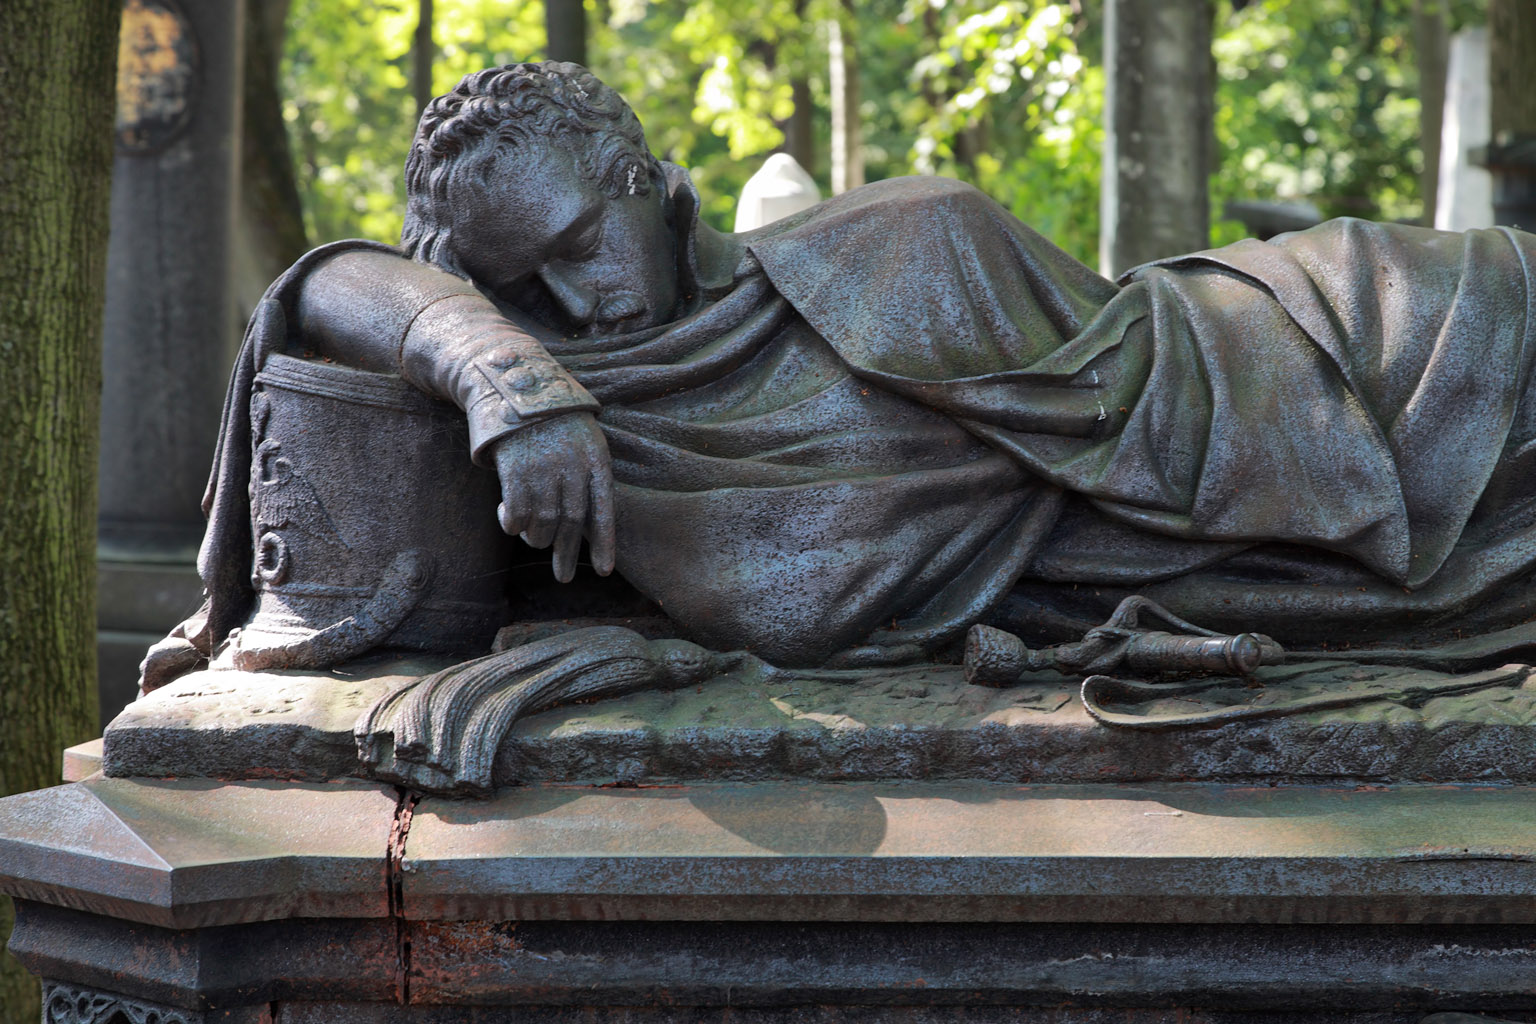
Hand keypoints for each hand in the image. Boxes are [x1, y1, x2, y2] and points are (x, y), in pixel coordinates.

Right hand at [490, 412, 615, 582]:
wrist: (516, 387)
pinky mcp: (514, 469)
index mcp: (596, 460)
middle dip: (567, 553)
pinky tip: (511, 522)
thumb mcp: (584, 441)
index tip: (604, 571)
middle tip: (562, 577)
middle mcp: (572, 466)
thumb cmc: (554, 421)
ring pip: (544, 523)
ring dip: (538, 538)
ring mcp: (543, 468)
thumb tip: (587, 527)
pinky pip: (516, 514)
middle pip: (573, 522)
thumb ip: (587, 478)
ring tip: (534, 538)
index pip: (604, 511)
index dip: (605, 543)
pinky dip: (513, 525)